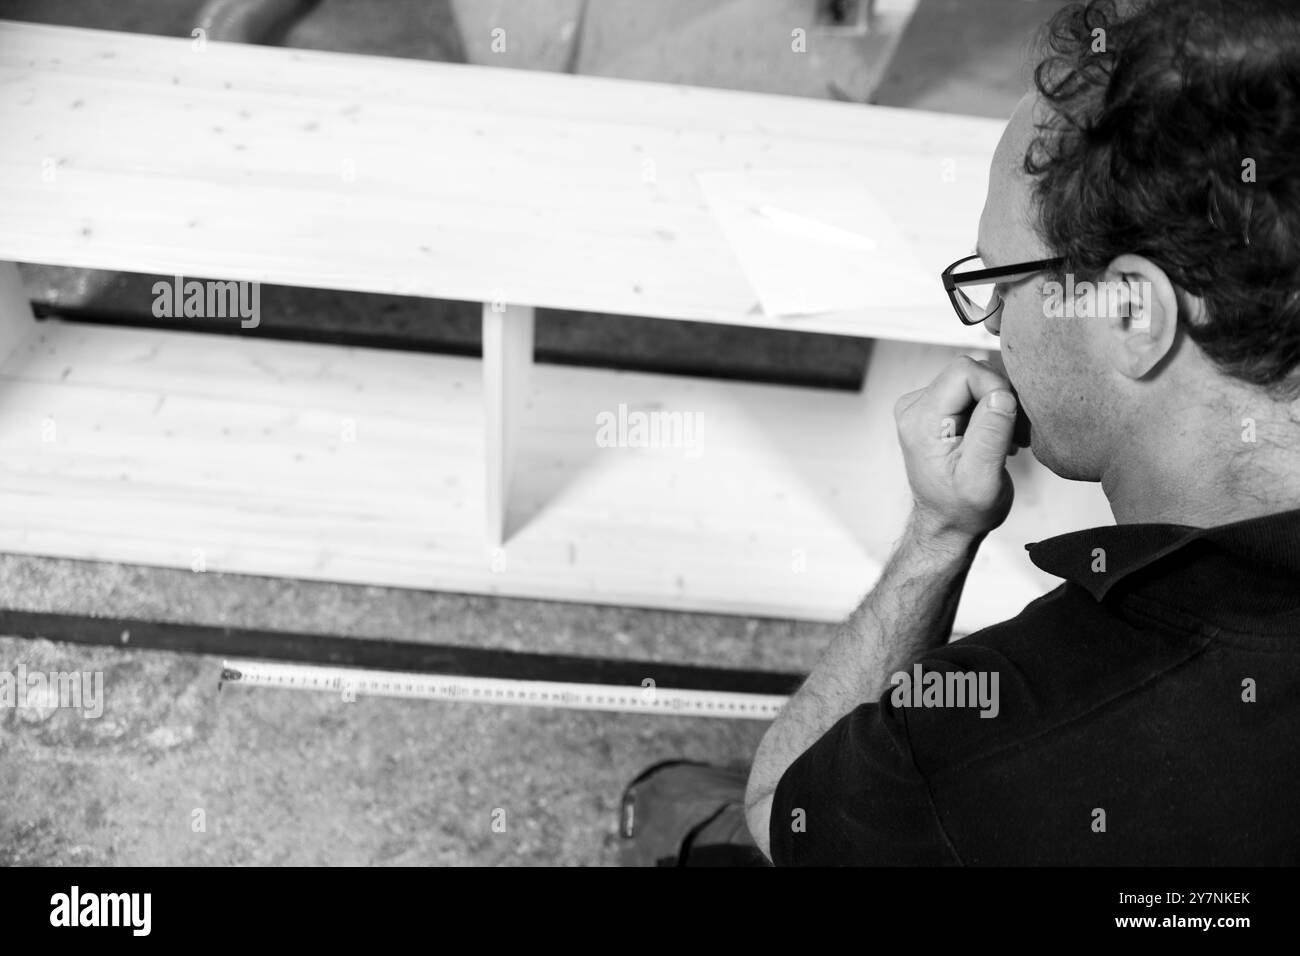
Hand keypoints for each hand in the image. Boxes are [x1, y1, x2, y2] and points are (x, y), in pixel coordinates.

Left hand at [893, 355, 1020, 545]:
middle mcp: (915, 406)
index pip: (964, 371)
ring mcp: (924, 405)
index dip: (996, 387)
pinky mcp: (937, 408)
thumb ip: (991, 434)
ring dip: (999, 405)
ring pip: (975, 379)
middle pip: (971, 371)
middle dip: (1000, 397)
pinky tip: (997, 437)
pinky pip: (973, 390)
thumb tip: (1003, 393)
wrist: (948, 523)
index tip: (1011, 422)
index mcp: (920, 420)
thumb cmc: (963, 509)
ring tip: (1006, 441)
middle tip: (1013, 435)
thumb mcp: (982, 479)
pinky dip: (993, 409)